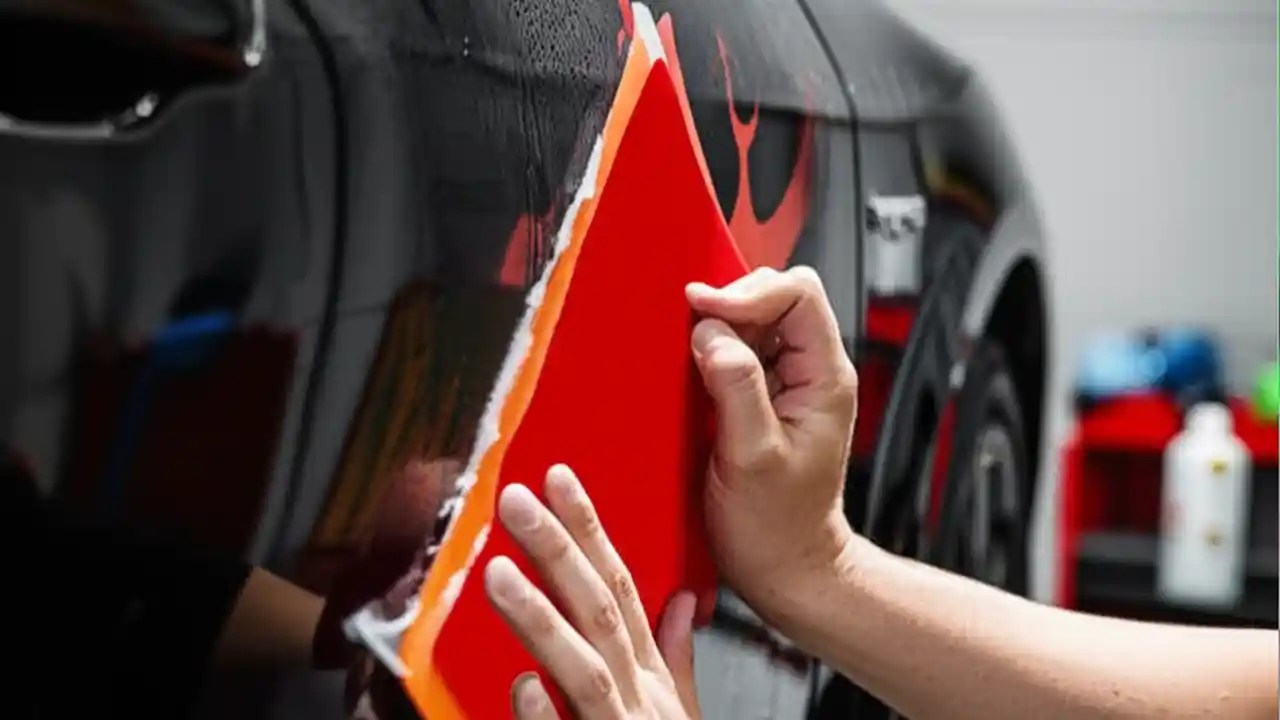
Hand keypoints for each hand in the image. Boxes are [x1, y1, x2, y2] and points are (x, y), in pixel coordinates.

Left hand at [484, 465, 699, 718]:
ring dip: (543, 621)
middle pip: (598, 611)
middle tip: (514, 500)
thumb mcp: (679, 709)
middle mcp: (635, 693)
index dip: (589, 531)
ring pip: (583, 669)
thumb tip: (680, 599)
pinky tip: (521, 683)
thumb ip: (674, 654)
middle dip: (559, 552)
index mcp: (648, 673)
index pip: (619, 586)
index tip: (556, 478)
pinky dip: (545, 715)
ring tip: (497, 574)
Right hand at [686, 266, 859, 623]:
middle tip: (691, 333)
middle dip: (729, 307)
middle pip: (774, 297)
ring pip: (751, 322)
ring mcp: (785, 383)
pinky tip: (692, 375)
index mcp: (824, 377)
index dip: (747, 293)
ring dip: (716, 331)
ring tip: (690, 359)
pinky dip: (709, 353)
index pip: (798, 293)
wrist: (785, 568)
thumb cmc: (777, 527)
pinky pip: (734, 352)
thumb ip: (735, 388)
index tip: (703, 312)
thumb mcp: (752, 457)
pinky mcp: (759, 397)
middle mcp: (810, 372)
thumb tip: (710, 334)